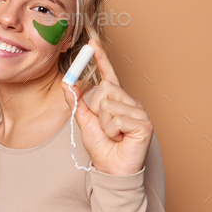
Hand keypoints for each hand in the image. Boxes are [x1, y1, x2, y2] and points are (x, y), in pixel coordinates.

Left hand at [61, 39, 152, 174]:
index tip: (92, 42)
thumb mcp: (84, 120)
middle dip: (96, 108)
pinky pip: (116, 119)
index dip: (100, 58)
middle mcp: (130, 102)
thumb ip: (76, 102)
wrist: (111, 169)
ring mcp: (139, 112)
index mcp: (116, 99)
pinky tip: (120, 138)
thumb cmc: (102, 146)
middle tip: (104, 125)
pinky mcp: (144, 124)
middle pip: (105, 88)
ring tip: (113, 134)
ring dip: (103, 123)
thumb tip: (67, 83)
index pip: (108, 74)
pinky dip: (111, 131)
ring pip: (108, 104)